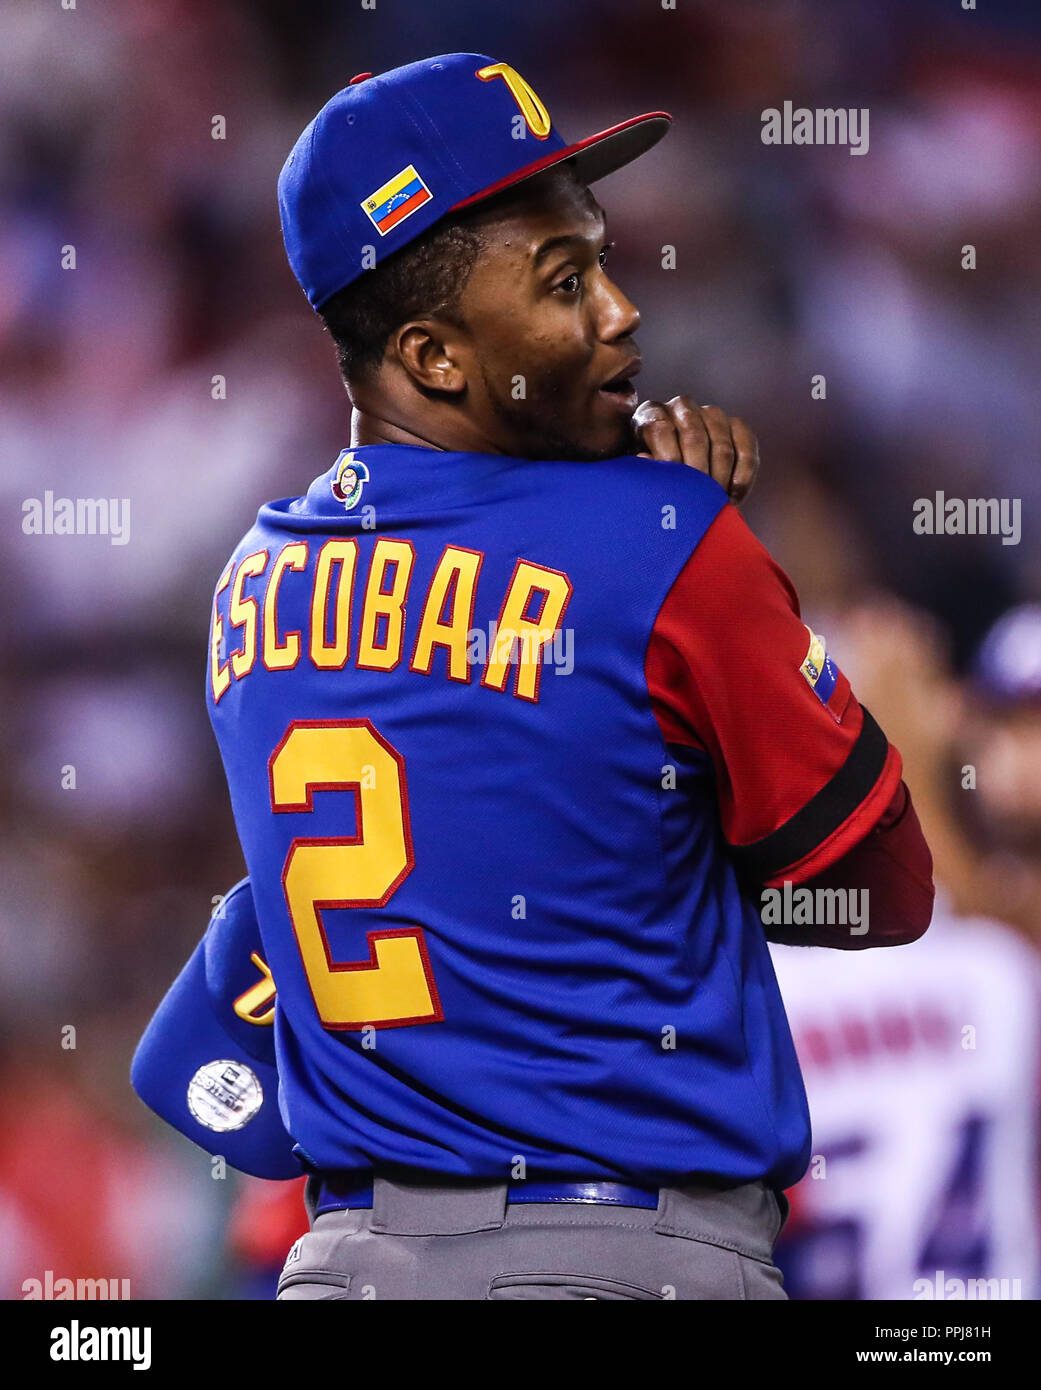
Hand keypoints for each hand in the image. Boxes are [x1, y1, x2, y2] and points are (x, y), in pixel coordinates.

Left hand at [632, 398, 758, 504]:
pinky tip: (735, 496)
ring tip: (715, 503)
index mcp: (651, 413)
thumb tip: (644, 458)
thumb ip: (640, 467)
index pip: (660, 428)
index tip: (675, 488)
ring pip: (721, 444)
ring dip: (720, 478)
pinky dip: (743, 474)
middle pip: (693, 435)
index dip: (669, 459)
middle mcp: (681, 406)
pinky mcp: (736, 424)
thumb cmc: (652, 477)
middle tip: (698, 501)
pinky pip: (746, 446)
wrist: (675, 478)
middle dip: (697, 473)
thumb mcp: (639, 472)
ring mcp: (711, 413)